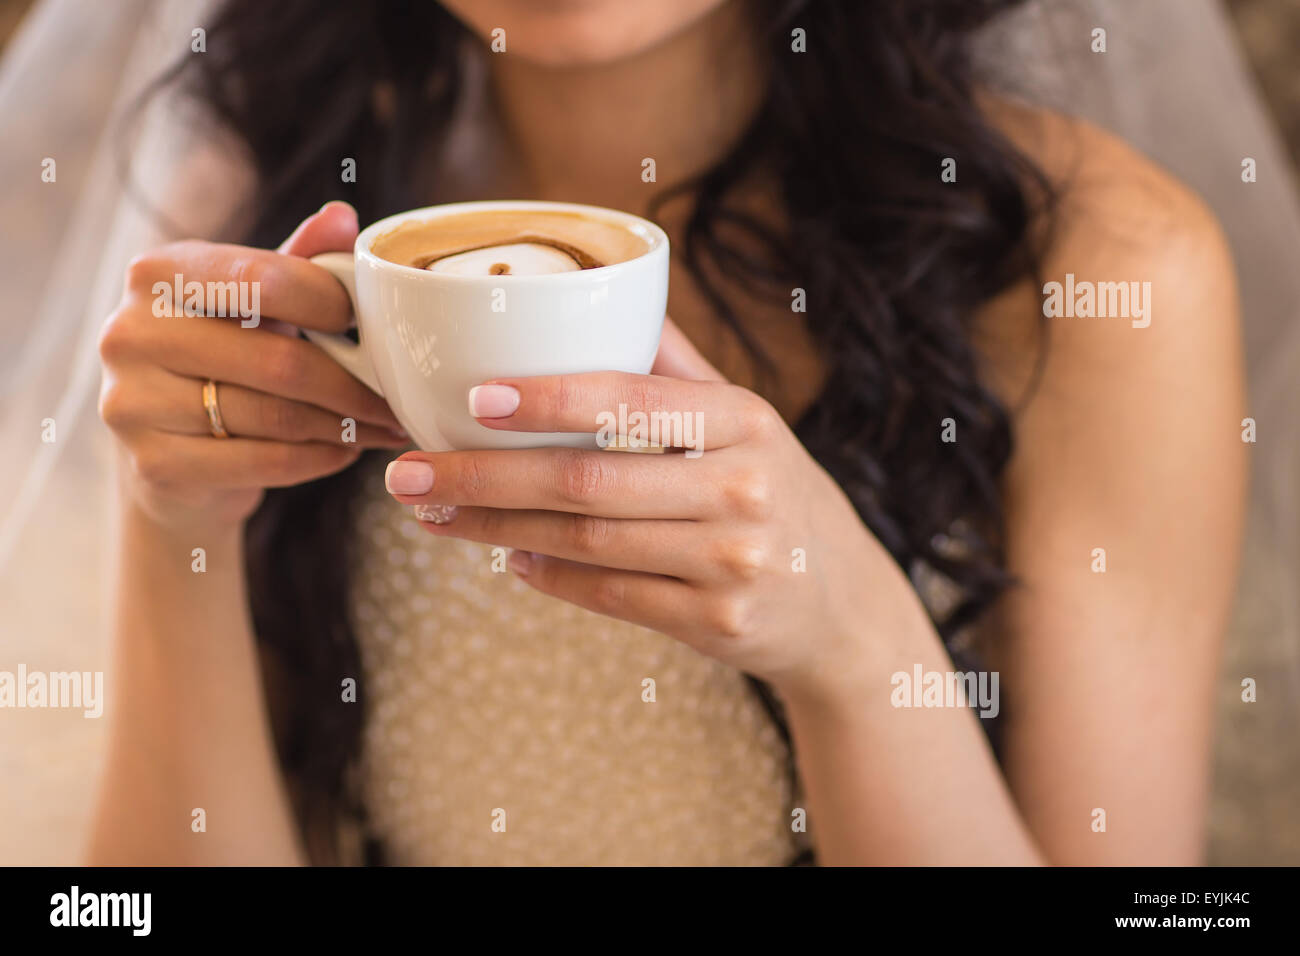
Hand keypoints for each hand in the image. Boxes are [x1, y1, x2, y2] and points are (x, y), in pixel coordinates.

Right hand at [98, 202, 407, 528]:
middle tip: (396, 397)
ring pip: (275, 417)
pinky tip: (346, 451)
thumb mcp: (252, 302)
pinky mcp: (153, 465)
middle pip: (278, 361)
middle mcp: (131, 332)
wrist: (165, 449)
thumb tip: (342, 216)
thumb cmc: (220, 358)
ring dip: (344, 425)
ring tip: (382, 425)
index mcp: (158, 274)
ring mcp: (134, 403)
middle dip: (353, 384)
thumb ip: (296, 260)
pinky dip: (318, 458)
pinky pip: (264, 463)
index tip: (373, 326)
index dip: (331, 304)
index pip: (264, 281)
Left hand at [384, 319, 895, 696]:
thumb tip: (602, 294)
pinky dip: (548, 576)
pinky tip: (504, 557)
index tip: (472, 397)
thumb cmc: (777, 493)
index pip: (632, 400)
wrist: (841, 604)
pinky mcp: (717, 623)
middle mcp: (745, 488)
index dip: (547, 399)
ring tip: (433, 513)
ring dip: (495, 528)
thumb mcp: (747, 422)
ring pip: (587, 543)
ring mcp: (734, 562)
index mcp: (746, 421)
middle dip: (484, 476)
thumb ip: (676, 368)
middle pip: (589, 481)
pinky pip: (611, 598)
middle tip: (407, 472)